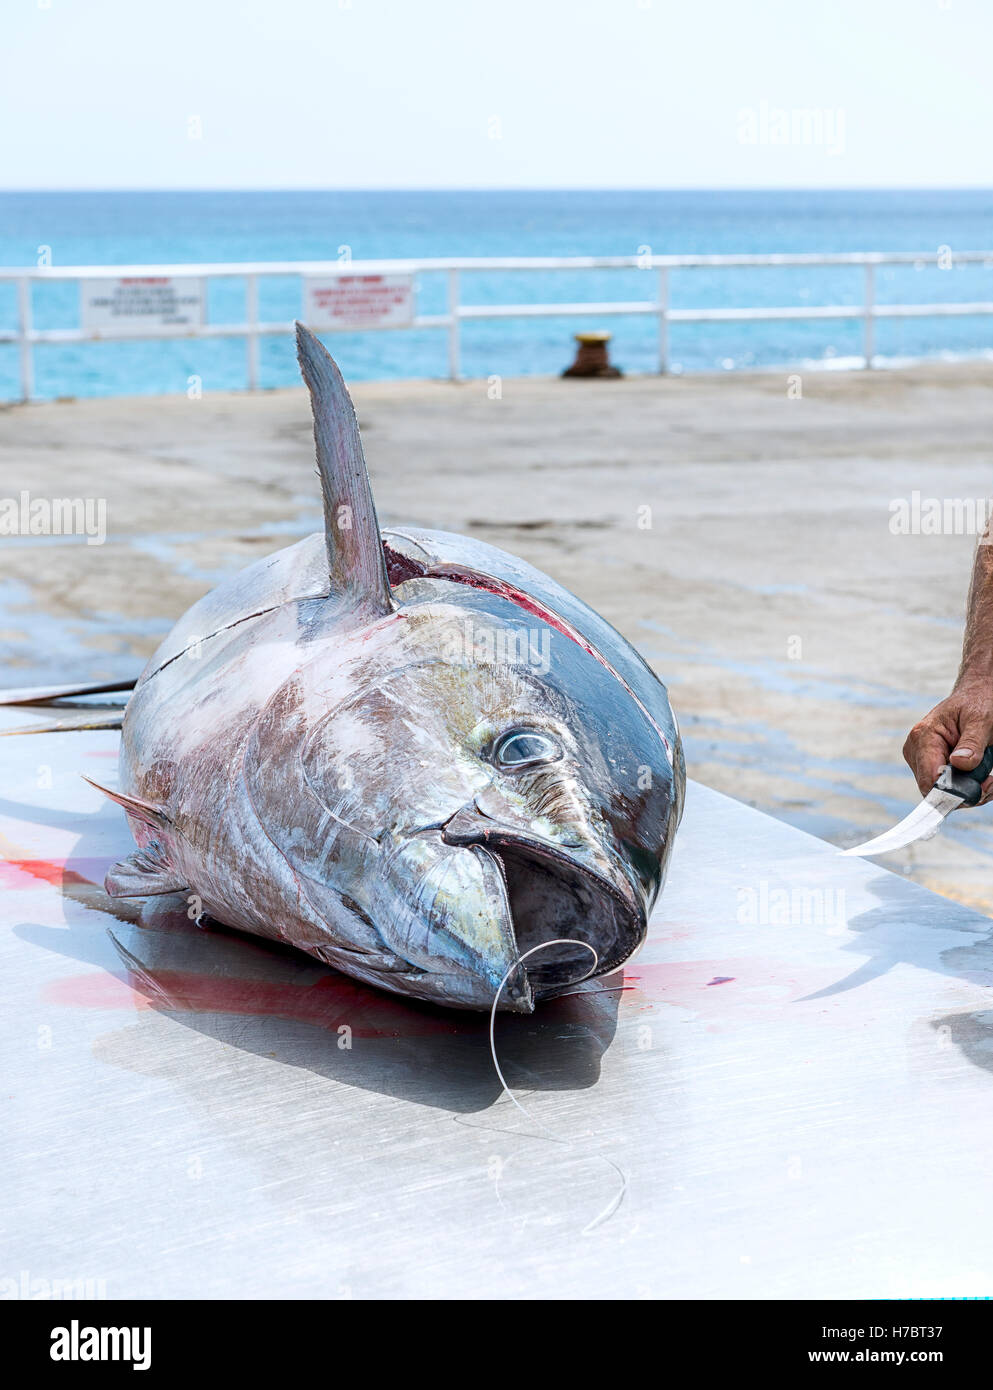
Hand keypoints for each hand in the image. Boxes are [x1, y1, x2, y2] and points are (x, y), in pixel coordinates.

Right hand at [903, 681, 992, 803]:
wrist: (975, 697)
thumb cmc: (978, 703)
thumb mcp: (981, 719)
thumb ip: (972, 742)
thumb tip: (959, 764)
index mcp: (923, 737)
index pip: (930, 779)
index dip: (954, 791)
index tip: (982, 788)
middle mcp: (916, 750)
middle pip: (935, 790)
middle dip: (965, 792)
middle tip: (991, 783)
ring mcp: (920, 759)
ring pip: (941, 792)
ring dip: (968, 791)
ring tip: (988, 778)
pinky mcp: (929, 765)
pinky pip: (945, 786)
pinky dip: (965, 787)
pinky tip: (979, 778)